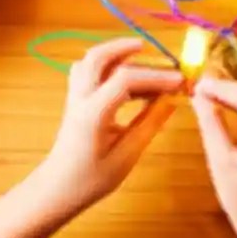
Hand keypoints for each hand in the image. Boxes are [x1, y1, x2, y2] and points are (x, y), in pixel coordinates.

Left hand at [34, 39, 184, 214]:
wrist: (56, 190)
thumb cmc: (91, 179)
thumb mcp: (126, 156)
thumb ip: (149, 124)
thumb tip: (172, 101)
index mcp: (93, 113)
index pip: (125, 79)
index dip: (155, 76)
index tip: (179, 82)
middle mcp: (80, 99)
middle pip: (98, 58)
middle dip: (125, 47)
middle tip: (151, 48)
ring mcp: (74, 98)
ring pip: (90, 61)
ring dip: (115, 53)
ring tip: (141, 58)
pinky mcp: (75, 102)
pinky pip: (88, 72)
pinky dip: (107, 66)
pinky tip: (126, 78)